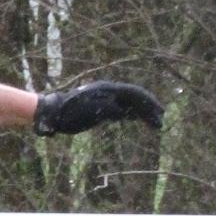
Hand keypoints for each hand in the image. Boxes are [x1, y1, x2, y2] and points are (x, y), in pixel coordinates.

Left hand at [33, 80, 163, 135]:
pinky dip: (132, 116)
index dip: (148, 102)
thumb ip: (107, 110)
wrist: (54, 113)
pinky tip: (139, 122)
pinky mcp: (101, 109)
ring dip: (143, 115)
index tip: (159, 111)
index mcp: (108, 90)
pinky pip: (122, 111)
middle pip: (135, 99)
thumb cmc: (69, 112)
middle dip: (149, 109)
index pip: (134, 94)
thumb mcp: (88, 111)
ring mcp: (106, 100)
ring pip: (130, 106)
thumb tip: (123, 111)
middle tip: (161, 120)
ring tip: (155, 125)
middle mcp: (110, 92)